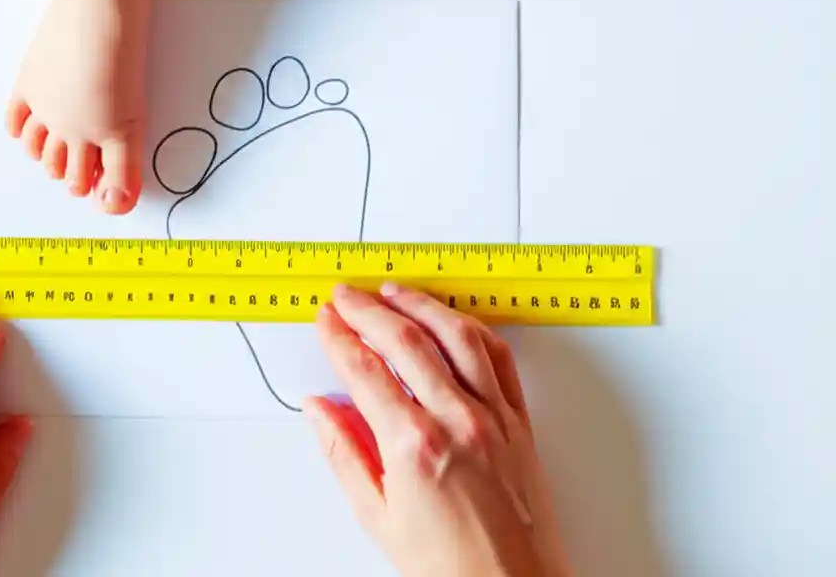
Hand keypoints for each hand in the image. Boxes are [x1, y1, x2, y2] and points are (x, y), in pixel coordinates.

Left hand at [0, 0, 150, 214]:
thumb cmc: (79, 6)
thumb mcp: (45, 36)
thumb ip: (41, 55)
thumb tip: (52, 48)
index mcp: (31, 88)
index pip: (20, 129)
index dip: (32, 144)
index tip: (38, 151)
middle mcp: (53, 112)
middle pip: (47, 157)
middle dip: (59, 169)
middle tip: (74, 177)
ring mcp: (83, 123)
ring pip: (73, 171)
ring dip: (80, 182)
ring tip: (88, 187)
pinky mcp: (119, 124)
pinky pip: (119, 175)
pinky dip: (118, 196)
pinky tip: (116, 202)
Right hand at [304, 283, 570, 575]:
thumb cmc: (450, 565)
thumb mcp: (376, 515)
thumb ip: (343, 453)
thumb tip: (320, 410)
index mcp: (414, 446)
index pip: (365, 370)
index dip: (338, 338)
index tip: (325, 321)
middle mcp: (458, 421)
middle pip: (405, 341)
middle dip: (368, 310)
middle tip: (345, 296)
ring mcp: (494, 416)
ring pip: (456, 335)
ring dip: (420, 304)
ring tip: (393, 291)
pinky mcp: (521, 421)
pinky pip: (497, 357)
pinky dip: (471, 328)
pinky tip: (451, 319)